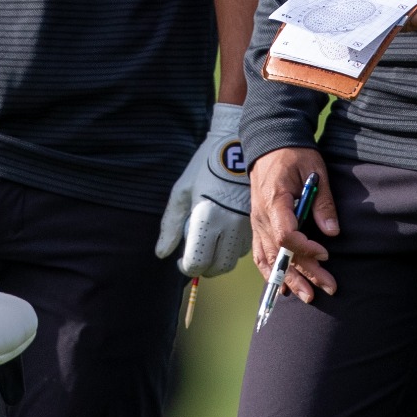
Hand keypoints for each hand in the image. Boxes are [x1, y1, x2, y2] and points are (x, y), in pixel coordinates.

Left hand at [155, 104, 250, 276]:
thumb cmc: (204, 167)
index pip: (197, 262)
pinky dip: (231, 248)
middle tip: (195, 256)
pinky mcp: (255, 221)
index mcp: (207, 217)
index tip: (181, 261)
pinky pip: (243, 247)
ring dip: (218, 259)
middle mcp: (228, 225)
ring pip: (232, 260)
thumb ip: (170, 225)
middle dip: (203, 268)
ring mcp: (245, 225)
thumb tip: (162, 253)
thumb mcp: (181, 192)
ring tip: (208, 244)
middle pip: (217, 267)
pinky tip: (223, 234)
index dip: (186, 267)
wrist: (235, 148)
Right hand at [248, 147, 338, 302]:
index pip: (285, 234)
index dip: (305, 249)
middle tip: (328, 287)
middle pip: (280, 252)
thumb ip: (322, 201)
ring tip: (308, 296)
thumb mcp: (315, 170)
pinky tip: (284, 288)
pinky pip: (260, 254)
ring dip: (288, 279)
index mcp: (275, 200)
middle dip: (305, 273)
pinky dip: (270, 273)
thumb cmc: (294, 155)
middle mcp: (262, 215)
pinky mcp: (258, 225)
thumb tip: (332, 232)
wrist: (269, 144)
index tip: (326, 254)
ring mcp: (257, 222)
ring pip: (269, 258)